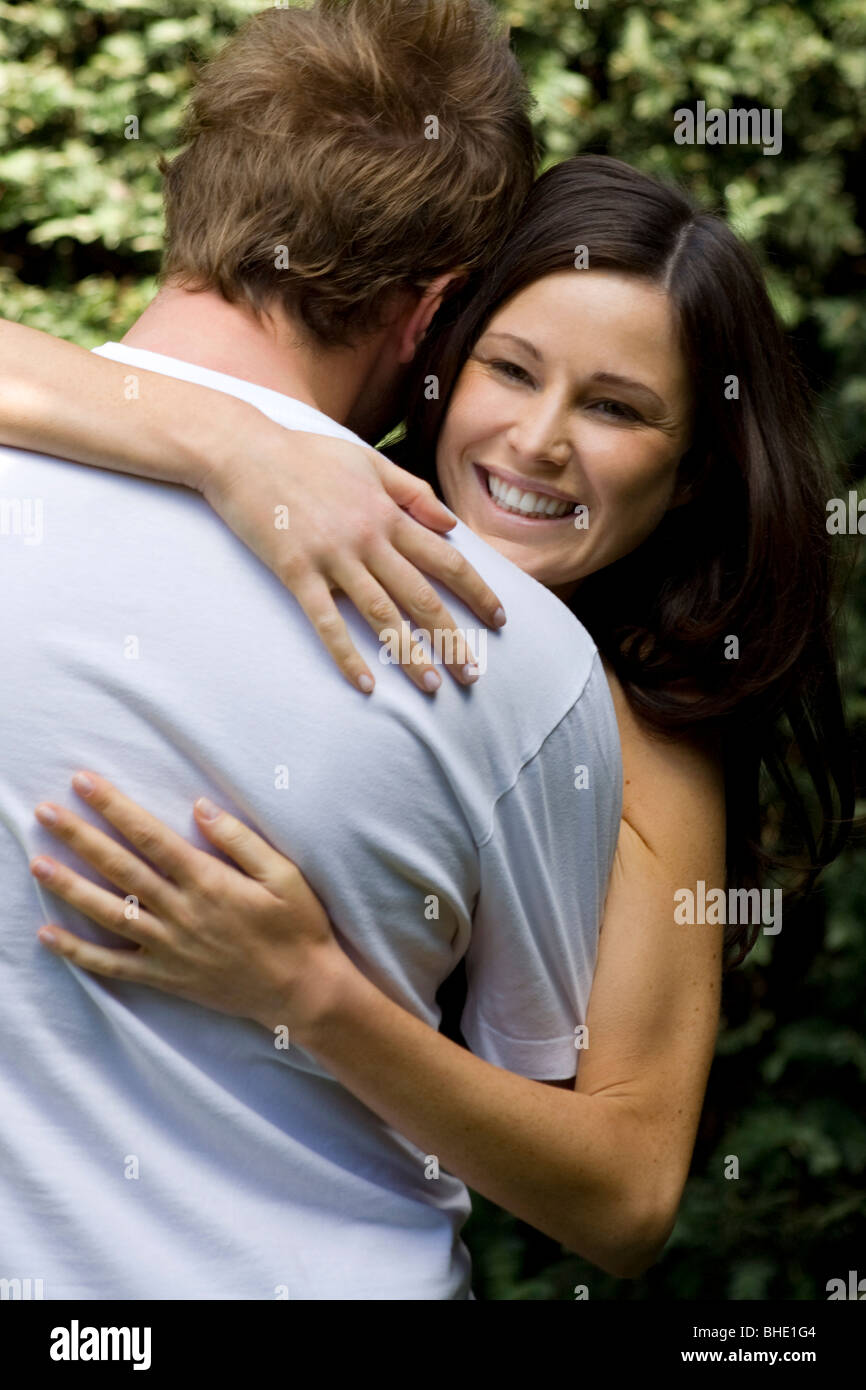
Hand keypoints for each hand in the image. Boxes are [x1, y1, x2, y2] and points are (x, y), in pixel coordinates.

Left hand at [29, 772, 350, 1037]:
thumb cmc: (297, 927)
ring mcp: (169, 947)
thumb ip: (240, 840)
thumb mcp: (283, 875)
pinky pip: (113, 965)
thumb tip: (199, 807)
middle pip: (120, 868)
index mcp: (208, 882)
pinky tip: (48, 935)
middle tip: (47, 811)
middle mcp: (181, 913)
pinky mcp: (165, 976)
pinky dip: (78, 952)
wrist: (301, 990)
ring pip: (108, 913)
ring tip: (37, 863)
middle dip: (80, 837)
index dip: (114, 807)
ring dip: (70, 888)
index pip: (150, 836)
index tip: (85, 782)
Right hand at [203, 428, 506, 694]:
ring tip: (432, 686)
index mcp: (388, 514)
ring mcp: (332, 557)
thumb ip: (412, 492)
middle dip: (453, 638)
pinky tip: (366, 684)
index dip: (477, 592)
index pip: (447, 560)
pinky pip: (327, 622)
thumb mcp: (368, 461)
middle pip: (422, 596)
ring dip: (410, 655)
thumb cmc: (306, 454)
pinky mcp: (296, 571)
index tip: (499, 619)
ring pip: (382, 615)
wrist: (243, 450)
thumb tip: (451, 524)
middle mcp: (368, 539)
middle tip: (473, 675)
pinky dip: (348, 655)